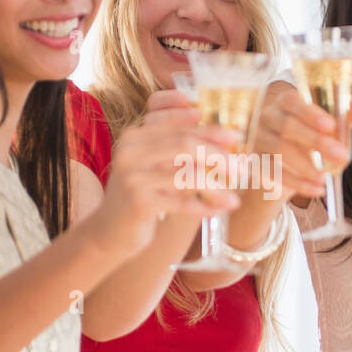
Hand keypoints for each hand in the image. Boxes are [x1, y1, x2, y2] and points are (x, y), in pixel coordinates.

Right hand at [89, 97, 240, 257]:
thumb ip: (174, 148)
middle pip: (184, 143)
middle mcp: (130, 151)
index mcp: (133, 136)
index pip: (170, 119)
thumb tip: (221, 138)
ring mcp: (133, 176)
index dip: (204, 125)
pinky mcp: (139, 202)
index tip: (231, 134)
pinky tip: (220, 210)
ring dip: (217, 185)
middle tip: (241, 165)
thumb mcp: (152, 166)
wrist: (109, 232)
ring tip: (235, 196)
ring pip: (187, 173)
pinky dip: (205, 206)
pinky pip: (182, 201)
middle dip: (217, 153)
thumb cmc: (140, 195)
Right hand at [254, 81, 351, 198]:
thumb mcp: (329, 124)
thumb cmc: (309, 134)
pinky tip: (317, 189)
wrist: (283, 161)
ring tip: (325, 179)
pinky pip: (274, 173)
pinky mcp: (256, 162)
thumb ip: (347, 113)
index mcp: (285, 102)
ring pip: (279, 151)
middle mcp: (267, 117)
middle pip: (287, 127)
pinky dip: (297, 183)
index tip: (331, 125)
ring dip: (305, 166)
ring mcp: (258, 140)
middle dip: (316, 142)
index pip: (292, 101)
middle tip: (342, 156)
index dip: (310, 113)